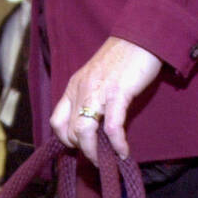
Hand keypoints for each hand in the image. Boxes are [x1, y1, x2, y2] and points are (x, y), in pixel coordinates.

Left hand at [51, 37, 162, 161]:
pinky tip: (123, 153)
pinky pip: (111, 128)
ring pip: (84, 132)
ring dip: (93, 153)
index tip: (80, 146)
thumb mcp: (97, 77)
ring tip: (105, 162)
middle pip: (70, 131)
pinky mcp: (117, 93)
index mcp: (74, 86)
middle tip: (96, 157)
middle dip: (82, 149)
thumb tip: (94, 124)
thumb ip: (90, 97)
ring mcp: (98, 92)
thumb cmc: (123, 57)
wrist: (141, 36)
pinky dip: (117, 144)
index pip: (57, 121)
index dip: (65, 139)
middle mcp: (81, 90)